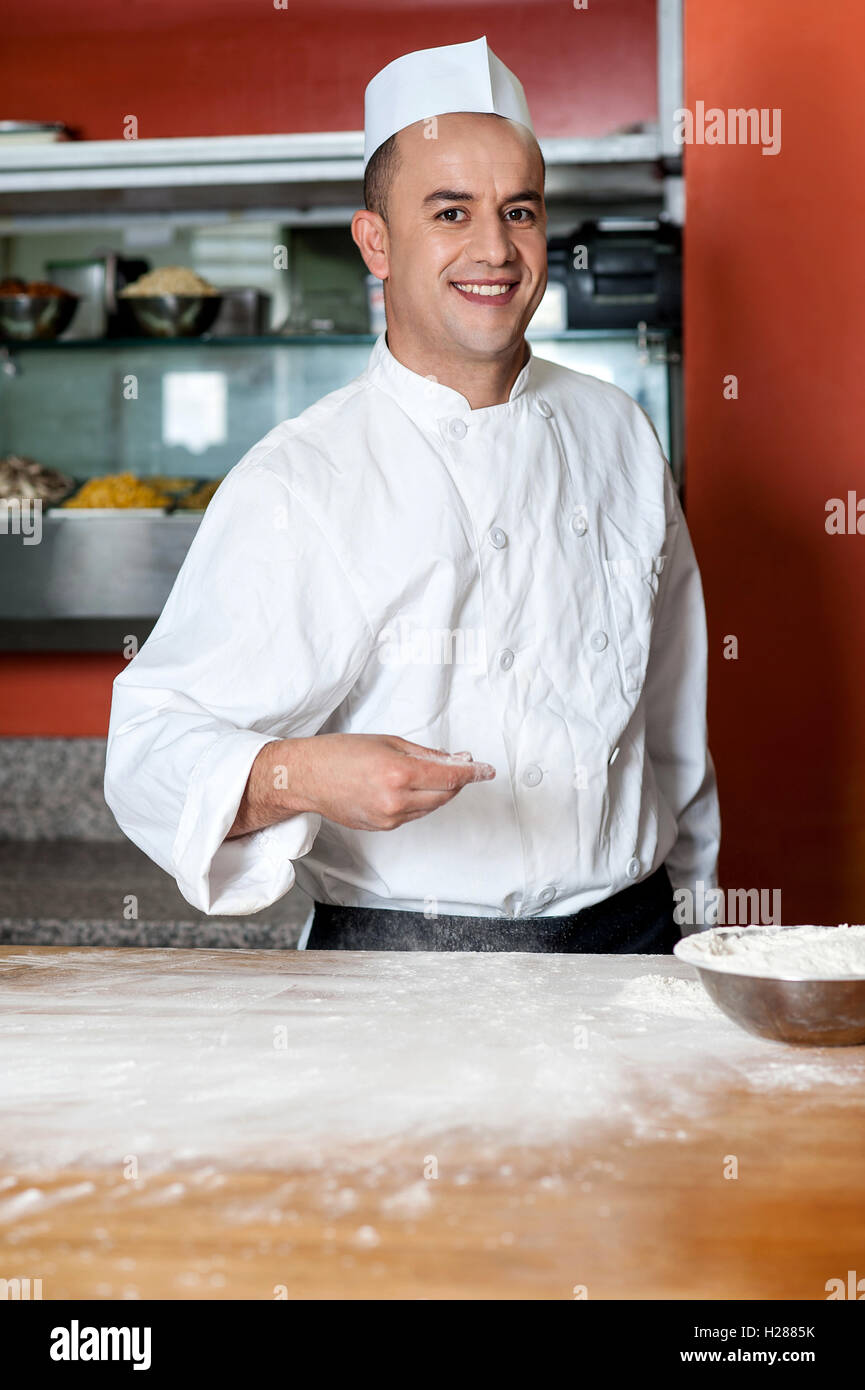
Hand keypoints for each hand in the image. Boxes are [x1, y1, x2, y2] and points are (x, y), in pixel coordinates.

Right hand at [228, 733, 494, 837]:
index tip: (486, 770)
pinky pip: (414, 814)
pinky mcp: (383, 827)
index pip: (450, 777)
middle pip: (445, 794)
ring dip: (440, 791)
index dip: (472, 773)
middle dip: (457, 780)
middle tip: (462, 764)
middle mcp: (396, 800)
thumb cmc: (341, 753)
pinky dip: (421, 801)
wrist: (308, 778)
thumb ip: (425, 754)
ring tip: (435, 773)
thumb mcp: (388, 742)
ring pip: (431, 806)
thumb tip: (455, 760)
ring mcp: (389, 817)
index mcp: (399, 773)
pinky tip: (413, 787)